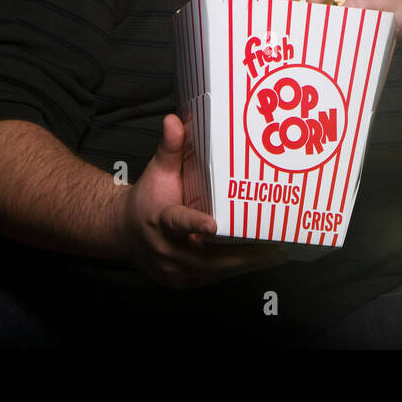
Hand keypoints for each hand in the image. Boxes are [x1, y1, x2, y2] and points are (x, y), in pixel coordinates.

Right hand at [119, 114, 285, 288]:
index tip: (213, 225)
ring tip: (276, 254)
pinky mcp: (182, 281)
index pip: (177, 222)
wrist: (124, 233)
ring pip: (214, 272)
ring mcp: (174, 270)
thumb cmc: (148, 199)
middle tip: (275, 248)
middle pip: (207, 258)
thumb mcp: (157, 172)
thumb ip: (170, 149)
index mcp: (160, 219)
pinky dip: (235, 270)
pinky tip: (260, 261)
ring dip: (245, 265)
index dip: (194, 224)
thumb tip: (174, 119)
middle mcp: (167, 249)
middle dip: (242, 255)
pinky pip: (212, 277)